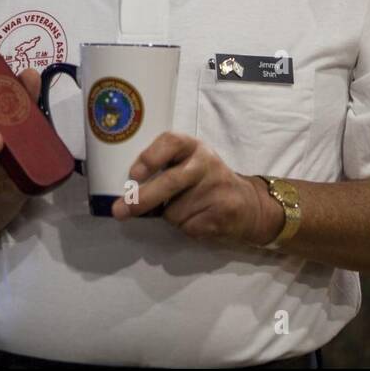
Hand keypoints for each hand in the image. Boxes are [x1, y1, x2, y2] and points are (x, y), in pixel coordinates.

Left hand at [113, 132, 283, 246]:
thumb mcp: (189, 163)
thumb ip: (164, 167)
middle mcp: (206, 163)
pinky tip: (199, 219)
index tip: (134, 174)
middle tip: (120, 211)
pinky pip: (187, 227)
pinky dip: (185, 228)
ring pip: (174, 212)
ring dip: (170, 217)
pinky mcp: (222, 214)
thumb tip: (125, 191)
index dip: (150, 157)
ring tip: (187, 209)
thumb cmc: (206, 182)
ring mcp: (216, 189)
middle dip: (142, 199)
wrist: (249, 204)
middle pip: (170, 182)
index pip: (171, 142)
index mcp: (194, 147)